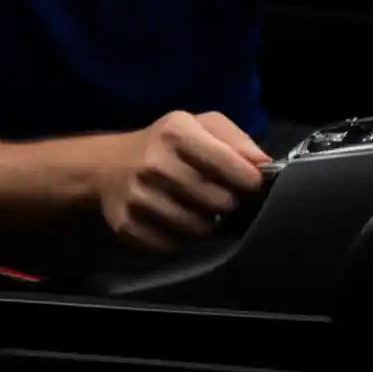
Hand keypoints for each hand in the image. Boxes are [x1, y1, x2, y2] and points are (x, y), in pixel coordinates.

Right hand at [101, 111, 270, 251]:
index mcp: (176, 133)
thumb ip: (237, 140)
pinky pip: (173, 245)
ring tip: (199, 208)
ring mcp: (138, 197)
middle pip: (219, 202)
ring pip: (198, 228)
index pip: (231, 165)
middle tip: (220, 195)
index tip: (249, 183)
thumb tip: (264, 164)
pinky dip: (181, 238)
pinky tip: (176, 220)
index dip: (249, 179)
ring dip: (207, 223)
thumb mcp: (200, 126)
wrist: (108, 166)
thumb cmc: (167, 144)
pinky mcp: (127, 225)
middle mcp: (155, 164)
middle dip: (228, 202)